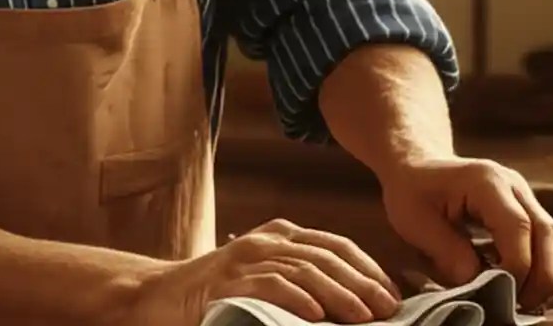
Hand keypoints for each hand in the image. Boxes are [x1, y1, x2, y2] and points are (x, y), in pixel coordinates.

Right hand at [129, 218, 402, 324]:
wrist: (158, 298)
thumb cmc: (217, 296)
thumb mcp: (265, 280)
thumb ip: (303, 283)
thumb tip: (357, 306)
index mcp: (280, 235)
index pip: (336, 245)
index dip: (369, 268)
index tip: (394, 295)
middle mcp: (266, 240)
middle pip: (327, 256)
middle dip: (363, 283)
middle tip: (388, 309)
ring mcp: (246, 257)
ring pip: (304, 270)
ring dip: (339, 295)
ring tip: (363, 317)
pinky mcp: (228, 281)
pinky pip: (270, 285)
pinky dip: (297, 300)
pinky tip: (317, 317)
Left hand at [378, 157, 552, 310]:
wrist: (417, 165)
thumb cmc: (411, 190)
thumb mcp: (415, 222)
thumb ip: (447, 252)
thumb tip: (477, 282)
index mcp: (485, 182)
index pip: (518, 226)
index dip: (517, 265)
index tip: (503, 293)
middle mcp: (513, 184)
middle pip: (546, 232)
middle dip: (540, 276)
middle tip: (520, 306)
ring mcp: (523, 194)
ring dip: (547, 274)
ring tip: (524, 301)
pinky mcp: (525, 208)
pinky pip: (547, 239)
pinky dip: (543, 266)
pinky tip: (526, 287)